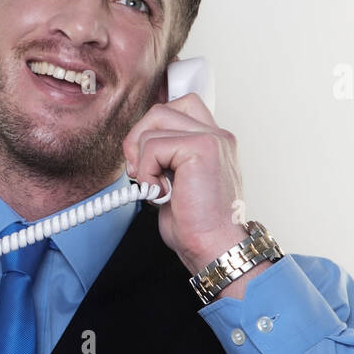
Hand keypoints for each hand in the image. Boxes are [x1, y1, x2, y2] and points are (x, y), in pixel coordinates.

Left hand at [121, 76, 246, 274]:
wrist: (214, 247)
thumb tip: (136, 149)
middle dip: (138, 138)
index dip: (153, 127)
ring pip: (153, 124)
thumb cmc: (197, 225)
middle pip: (161, 110)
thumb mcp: (176, 183)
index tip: (146, 158)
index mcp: (214, 141)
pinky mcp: (201, 148)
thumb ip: (165, 158)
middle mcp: (217, 135)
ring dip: (142, 158)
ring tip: (154, 185)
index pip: (180, 106)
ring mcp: (212, 138)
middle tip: (139, 171)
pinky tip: (161, 192)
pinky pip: (153, 146)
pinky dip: (147, 171)